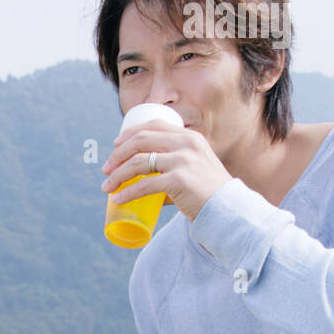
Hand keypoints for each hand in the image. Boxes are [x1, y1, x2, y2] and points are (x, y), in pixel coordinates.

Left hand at [101, 120, 232, 222]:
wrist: (227, 209)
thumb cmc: (209, 193)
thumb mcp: (195, 168)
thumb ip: (175, 170)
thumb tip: (147, 188)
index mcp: (189, 137)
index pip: (154, 125)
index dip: (130, 133)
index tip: (115, 144)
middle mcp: (185, 144)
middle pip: (141, 141)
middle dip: (118, 154)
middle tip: (105, 168)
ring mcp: (182, 161)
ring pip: (138, 163)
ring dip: (117, 175)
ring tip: (106, 187)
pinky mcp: (179, 181)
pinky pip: (144, 185)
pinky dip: (126, 192)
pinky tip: (117, 199)